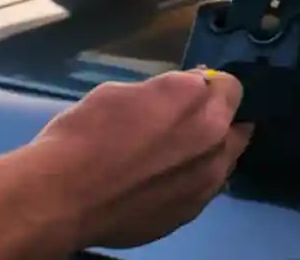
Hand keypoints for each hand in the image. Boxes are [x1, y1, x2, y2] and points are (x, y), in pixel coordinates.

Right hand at [18, 69, 252, 251]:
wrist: (61, 195)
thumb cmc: (86, 132)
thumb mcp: (123, 91)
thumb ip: (165, 92)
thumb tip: (181, 93)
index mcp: (198, 103)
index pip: (231, 85)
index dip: (210, 87)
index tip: (190, 92)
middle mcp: (214, 141)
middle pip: (238, 125)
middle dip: (219, 120)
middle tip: (186, 123)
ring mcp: (206, 183)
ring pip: (223, 161)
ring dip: (208, 153)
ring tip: (173, 156)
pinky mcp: (190, 213)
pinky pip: (202, 189)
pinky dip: (189, 181)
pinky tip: (160, 183)